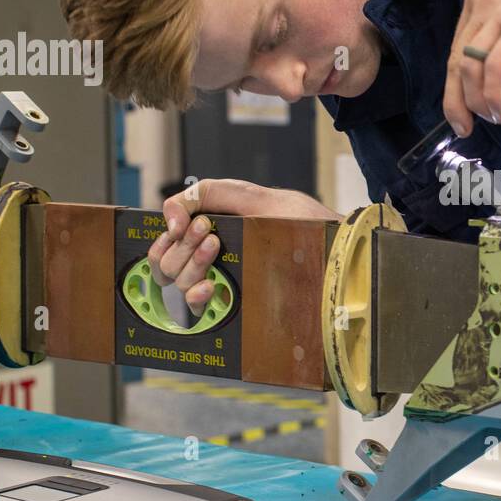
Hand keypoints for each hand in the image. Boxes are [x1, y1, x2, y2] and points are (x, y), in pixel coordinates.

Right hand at [147, 178, 340, 315]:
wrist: (335, 253)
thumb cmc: (304, 224)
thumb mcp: (256, 198)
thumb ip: (213, 192)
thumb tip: (172, 213)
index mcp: (214, 233)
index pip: (167, 240)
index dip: (167, 235)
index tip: (182, 228)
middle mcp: (213, 260)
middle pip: (165, 261)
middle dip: (181, 246)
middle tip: (210, 235)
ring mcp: (223, 283)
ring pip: (176, 282)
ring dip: (190, 264)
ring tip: (216, 249)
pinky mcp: (235, 303)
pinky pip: (195, 308)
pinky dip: (194, 295)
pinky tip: (211, 288)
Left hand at [444, 0, 500, 137]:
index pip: (457, 50)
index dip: (453, 88)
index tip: (458, 113)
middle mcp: (482, 1)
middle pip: (457, 61)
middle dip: (457, 101)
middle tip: (465, 126)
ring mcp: (499, 11)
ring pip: (470, 67)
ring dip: (477, 101)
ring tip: (494, 117)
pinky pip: (495, 67)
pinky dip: (493, 94)